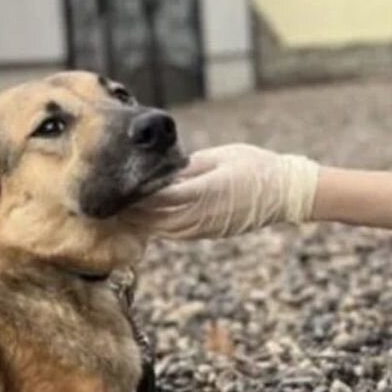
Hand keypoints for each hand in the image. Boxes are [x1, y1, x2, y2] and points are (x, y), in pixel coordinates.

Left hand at [126, 144, 319, 238]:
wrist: (286, 194)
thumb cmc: (255, 167)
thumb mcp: (219, 158)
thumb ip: (186, 167)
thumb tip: (158, 170)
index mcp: (203, 192)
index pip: (157, 196)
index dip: (134, 193)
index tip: (114, 184)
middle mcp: (199, 215)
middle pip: (153, 217)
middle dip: (129, 210)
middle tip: (105, 199)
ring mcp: (202, 228)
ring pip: (160, 229)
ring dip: (139, 221)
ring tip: (117, 210)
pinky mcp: (205, 233)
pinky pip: (172, 233)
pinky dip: (154, 227)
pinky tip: (142, 218)